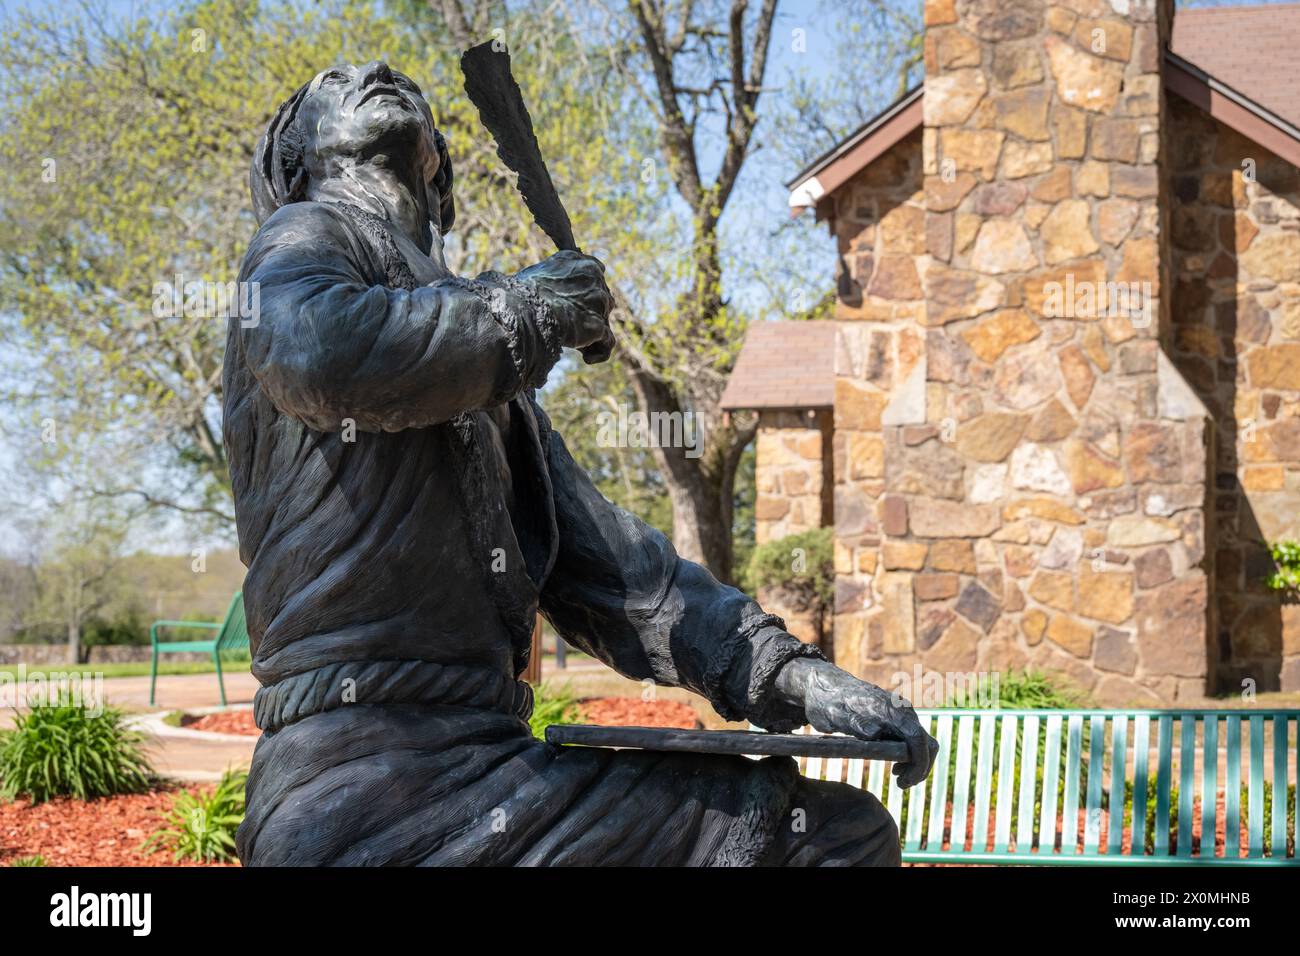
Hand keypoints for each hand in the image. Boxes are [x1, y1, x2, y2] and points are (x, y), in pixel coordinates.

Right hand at [516, 250, 614, 362]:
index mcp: (583, 264)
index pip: (597, 275)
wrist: (522, 310)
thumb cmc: (523, 293)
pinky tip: (586, 358)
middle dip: (589, 313)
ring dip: (592, 332)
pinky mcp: (598, 325)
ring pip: (604, 320)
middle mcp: (596, 279)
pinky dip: (598, 352)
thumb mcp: (542, 272)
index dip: (587, 293)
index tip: (574, 304)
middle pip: (603, 300)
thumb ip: (560, 274)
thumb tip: (564, 287)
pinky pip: (607, 342)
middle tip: (570, 325)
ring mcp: (599, 302)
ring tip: (572, 341)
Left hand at [774, 657, 937, 788]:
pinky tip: (895, 767)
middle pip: (926, 742)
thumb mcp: (833, 714)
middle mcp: (900, 709)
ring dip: (916, 763)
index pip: (917, 737)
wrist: (824, 684)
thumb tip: (875, 732)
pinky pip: (913, 738)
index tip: (905, 782)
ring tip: (898, 778)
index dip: (918, 763)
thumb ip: (854, 721)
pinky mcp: (896, 717)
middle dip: (920, 767)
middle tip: (901, 785)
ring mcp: (900, 712)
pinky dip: (910, 755)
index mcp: (888, 709)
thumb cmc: (826, 701)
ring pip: (922, 741)